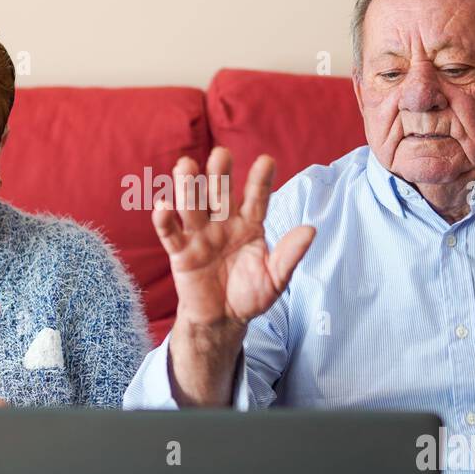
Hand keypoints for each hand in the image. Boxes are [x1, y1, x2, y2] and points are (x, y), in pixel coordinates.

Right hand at [154, 148, 313, 405]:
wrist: (223, 320)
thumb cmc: (251, 295)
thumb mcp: (275, 278)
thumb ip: (289, 254)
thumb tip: (311, 230)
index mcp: (249, 225)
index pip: (256, 199)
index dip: (260, 181)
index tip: (267, 161)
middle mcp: (223, 224)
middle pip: (220, 195)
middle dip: (220, 174)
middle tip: (221, 153)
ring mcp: (200, 236)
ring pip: (193, 207)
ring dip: (188, 187)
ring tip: (186, 165)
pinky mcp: (181, 253)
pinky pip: (171, 234)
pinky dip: (165, 221)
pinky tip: (163, 205)